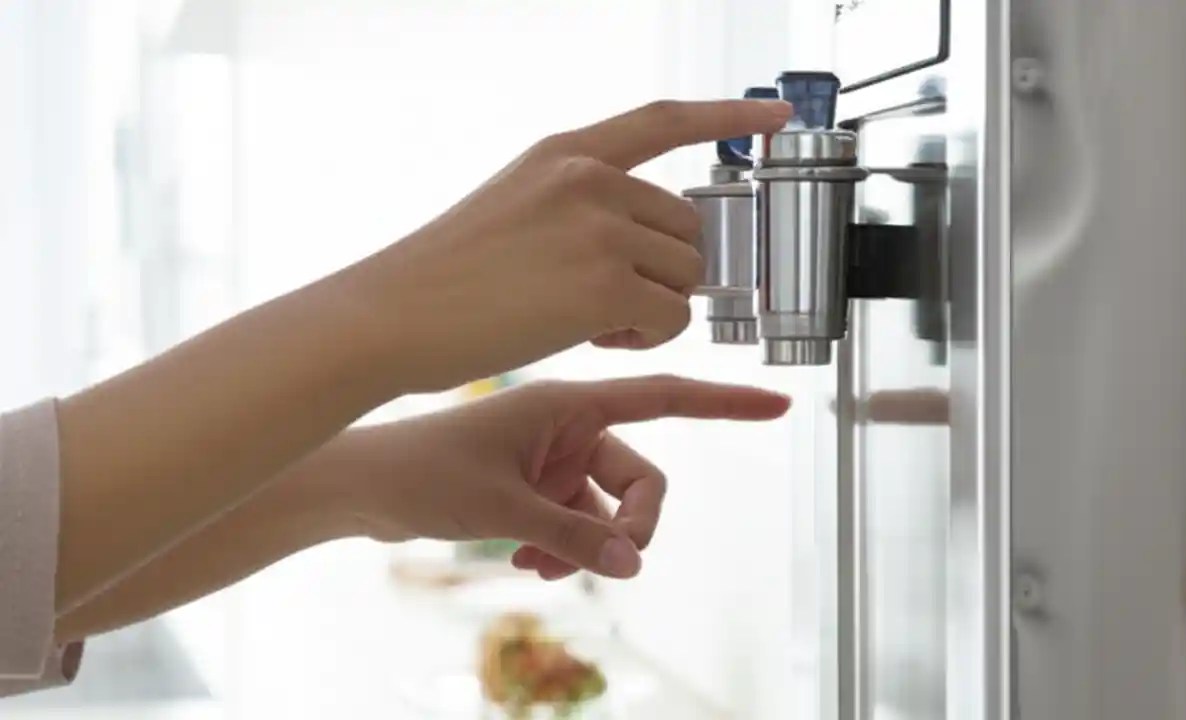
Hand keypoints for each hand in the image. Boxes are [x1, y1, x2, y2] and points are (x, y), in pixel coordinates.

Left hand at [338, 375, 789, 578]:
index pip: (664, 396)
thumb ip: (574, 535)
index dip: (724, 402)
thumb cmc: (421, 471)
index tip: (774, 402)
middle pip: (641, 479)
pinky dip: (565, 547)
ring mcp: (554, 456)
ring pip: (608, 509)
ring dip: (588, 545)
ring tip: (539, 564)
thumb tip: (633, 564)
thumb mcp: (503, 508)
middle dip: (629, 527)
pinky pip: (579, 522)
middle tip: (604, 563)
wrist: (363, 485)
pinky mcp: (537, 483)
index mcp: (569, 403)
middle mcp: (569, 425)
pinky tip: (527, 561)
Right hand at [341, 99, 792, 391]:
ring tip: (591, 322)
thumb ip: (581, 204)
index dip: (727, 114)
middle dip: (664, 272)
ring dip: (654, 309)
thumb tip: (649, 238)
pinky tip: (595, 340)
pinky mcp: (605, 285)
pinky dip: (646, 339)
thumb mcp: (515, 204)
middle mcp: (590, 180)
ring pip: (686, 276)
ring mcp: (600, 228)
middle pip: (689, 227)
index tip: (774, 113)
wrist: (393, 316)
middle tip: (608, 302)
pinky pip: (673, 319)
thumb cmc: (445, 278)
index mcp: (566, 154)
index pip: (664, 120)